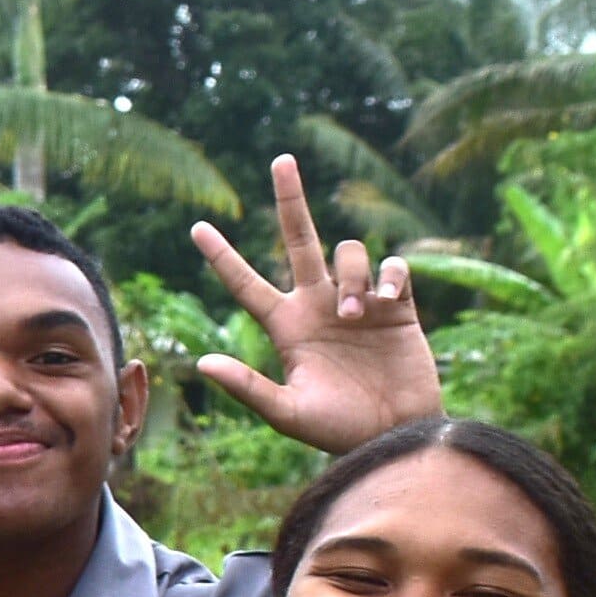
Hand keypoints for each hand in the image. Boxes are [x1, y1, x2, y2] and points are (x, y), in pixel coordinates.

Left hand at [188, 154, 440, 454]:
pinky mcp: (399, 305)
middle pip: (299, 240)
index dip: (222, 257)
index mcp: (287, 327)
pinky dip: (391, 275)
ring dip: (352, 275)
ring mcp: (360, 301)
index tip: (196, 227)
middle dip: (290, 200)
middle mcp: (319, 305)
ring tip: (355, 315)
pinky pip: (394, 266)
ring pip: (349, 253)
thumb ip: (248, 388)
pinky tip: (390, 301)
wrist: (396, 436)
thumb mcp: (288, 413)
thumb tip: (202, 363)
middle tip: (281, 161)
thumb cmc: (339, 430)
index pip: (246, 283)